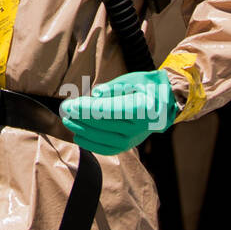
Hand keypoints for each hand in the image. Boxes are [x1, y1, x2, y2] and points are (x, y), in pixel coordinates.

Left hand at [59, 71, 179, 155]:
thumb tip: (94, 96)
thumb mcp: (131, 81)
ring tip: (68, 121)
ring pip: (104, 139)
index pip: (107, 111)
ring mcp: (135, 139)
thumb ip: (112, 89)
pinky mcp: (130, 145)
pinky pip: (108, 149)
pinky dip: (92, 144)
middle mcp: (139, 127)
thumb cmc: (146, 87)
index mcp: (141, 109)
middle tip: (65, 110)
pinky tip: (79, 136)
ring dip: (83, 131)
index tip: (70, 104)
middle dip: (80, 118)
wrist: (165, 103)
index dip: (86, 109)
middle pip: (103, 125)